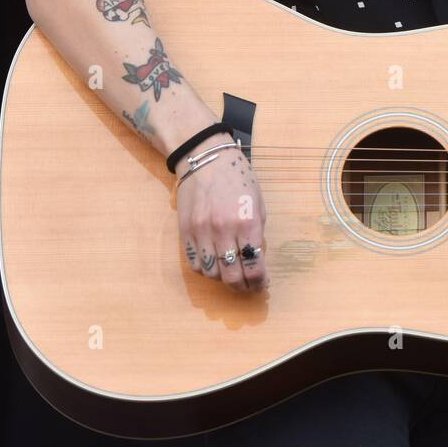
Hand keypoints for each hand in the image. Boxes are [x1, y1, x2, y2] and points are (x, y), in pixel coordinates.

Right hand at [176, 144, 268, 291]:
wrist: (206, 159)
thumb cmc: (238, 178)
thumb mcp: (258, 202)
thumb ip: (256, 232)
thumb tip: (255, 259)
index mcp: (247, 222)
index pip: (254, 265)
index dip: (260, 282)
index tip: (262, 284)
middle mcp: (223, 230)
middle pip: (232, 276)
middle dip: (243, 287)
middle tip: (248, 287)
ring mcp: (201, 232)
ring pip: (212, 274)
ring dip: (224, 280)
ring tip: (232, 276)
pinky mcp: (185, 232)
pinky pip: (194, 264)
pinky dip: (206, 271)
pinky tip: (215, 266)